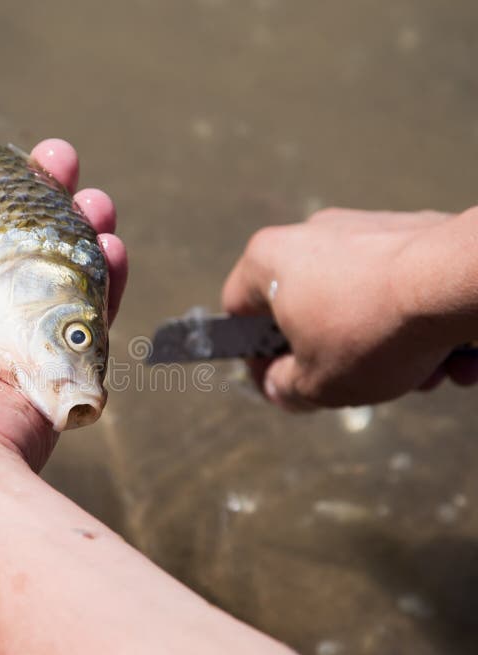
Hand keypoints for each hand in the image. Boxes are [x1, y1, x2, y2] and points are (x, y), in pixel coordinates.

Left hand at [0, 139, 126, 470]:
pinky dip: (107, 279)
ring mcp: (12, 334)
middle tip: (62, 158)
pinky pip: (88, 312)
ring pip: (59, 267)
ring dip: (83, 227)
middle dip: (43, 192)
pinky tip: (115, 248)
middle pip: (15, 236)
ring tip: (98, 200)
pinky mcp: (50, 360)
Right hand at [222, 208, 477, 409]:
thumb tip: (281, 386)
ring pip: (355, 303)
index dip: (254, 357)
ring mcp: (360, 227)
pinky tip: (444, 354)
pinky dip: (412, 322)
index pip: (237, 313)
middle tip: (354, 383)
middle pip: (304, 310)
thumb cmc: (373, 329)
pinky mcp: (407, 230)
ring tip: (417, 375)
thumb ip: (285, 389)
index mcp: (269, 260)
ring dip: (379, 345)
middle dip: (332, 355)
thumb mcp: (316, 383)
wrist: (461, 282)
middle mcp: (309, 234)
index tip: (281, 383)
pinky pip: (395, 287)